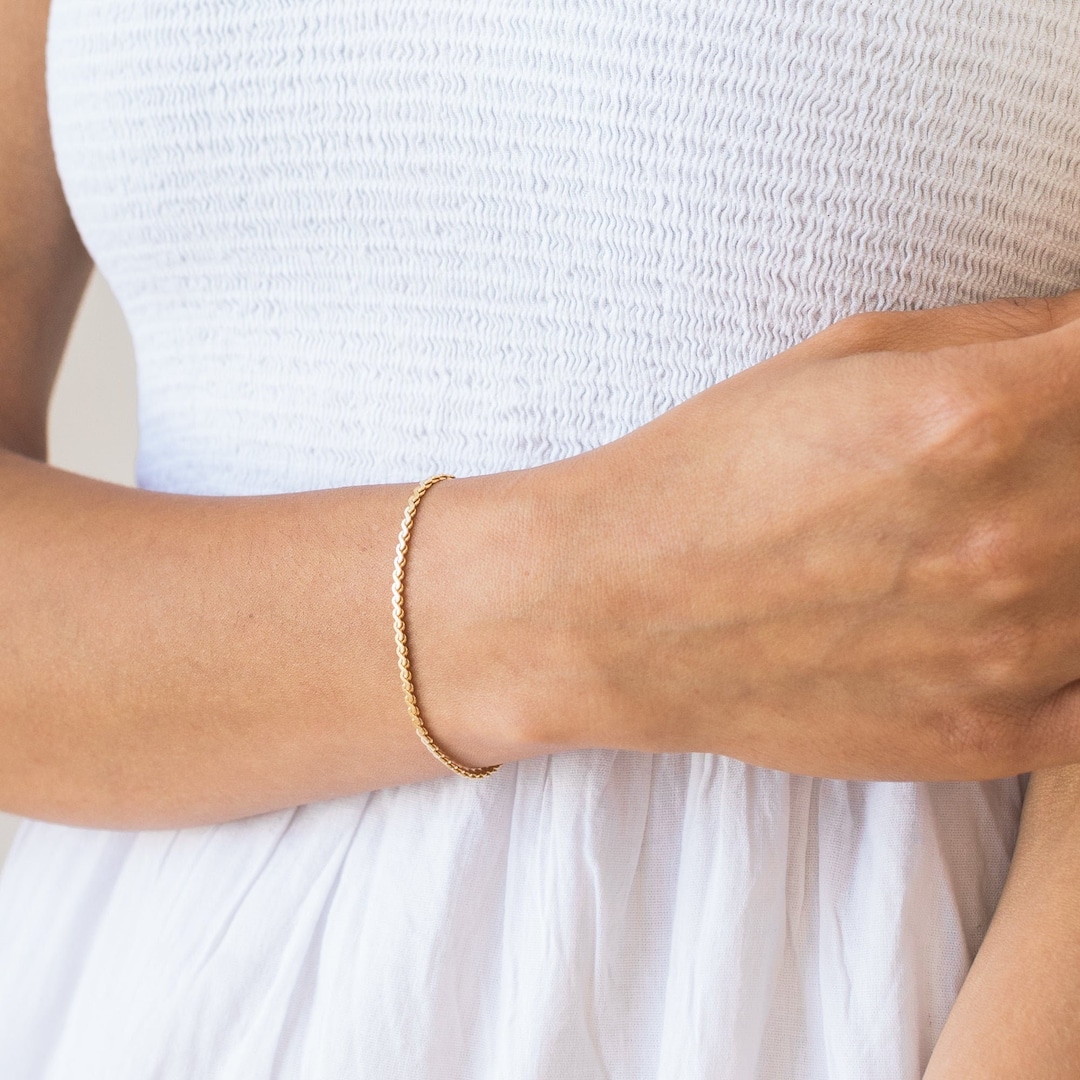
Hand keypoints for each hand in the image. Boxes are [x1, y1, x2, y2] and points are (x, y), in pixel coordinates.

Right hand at [527, 291, 1079, 779]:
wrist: (619, 607)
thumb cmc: (714, 469)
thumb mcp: (846, 358)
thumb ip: (1008, 333)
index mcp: (980, 417)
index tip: (1072, 385)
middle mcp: (1017, 538)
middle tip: (1034, 460)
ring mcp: (1010, 653)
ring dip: (1076, 546)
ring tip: (1005, 533)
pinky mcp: (988, 736)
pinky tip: (1028, 613)